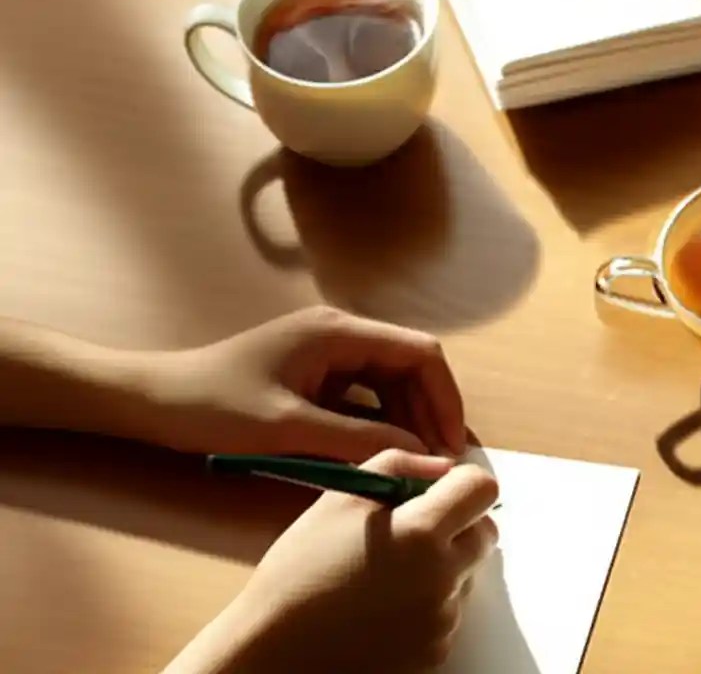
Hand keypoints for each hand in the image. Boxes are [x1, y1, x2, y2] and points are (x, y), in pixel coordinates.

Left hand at [141, 306, 466, 459]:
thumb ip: (359, 442)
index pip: (421, 353)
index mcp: (339, 332)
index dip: (446, 398)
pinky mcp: (315, 378)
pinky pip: (366, 399)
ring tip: (417, 466)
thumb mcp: (288, 430)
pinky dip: (382, 427)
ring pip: (392, 386)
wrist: (151, 402)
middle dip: (432, 414)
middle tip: (439, 465)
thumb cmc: (213, 408)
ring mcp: (328, 356)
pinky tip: (383, 458)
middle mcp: (341, 335)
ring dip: (410, 423)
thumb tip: (424, 457)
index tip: (451, 445)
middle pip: (412, 368)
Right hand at [163, 450, 499, 672]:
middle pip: (485, 534)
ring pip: (466, 576)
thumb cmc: (298, 573)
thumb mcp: (339, 500)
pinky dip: (428, 607)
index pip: (483, 490)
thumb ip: (398, 466)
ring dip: (442, 568)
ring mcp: (443, 620)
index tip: (439, 491)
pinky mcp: (436, 652)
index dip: (463, 484)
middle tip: (411, 532)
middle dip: (457, 525)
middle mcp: (443, 578)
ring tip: (386, 576)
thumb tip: (443, 466)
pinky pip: (448, 615)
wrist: (274, 654)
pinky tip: (384, 608)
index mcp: (422, 533)